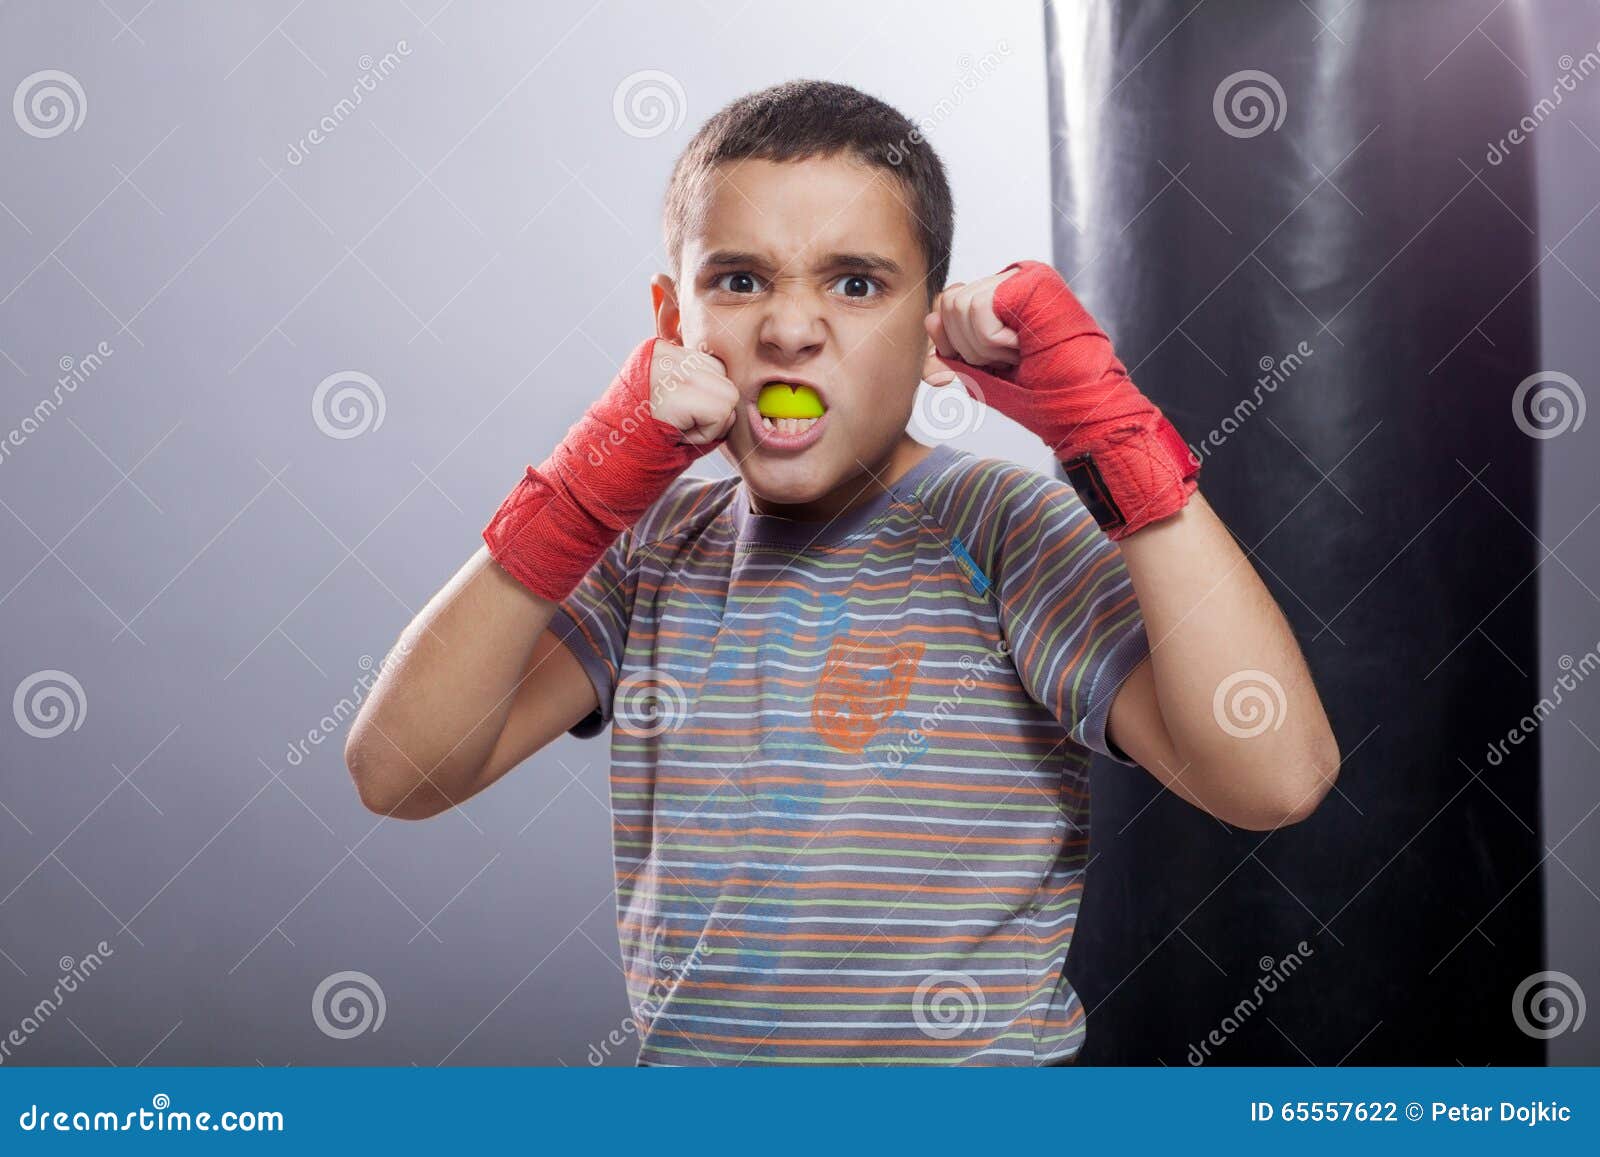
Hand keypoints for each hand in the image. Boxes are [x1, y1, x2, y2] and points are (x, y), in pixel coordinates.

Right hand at [650, 339, 739, 447]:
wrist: (605, 460)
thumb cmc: (640, 436)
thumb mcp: (666, 398)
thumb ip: (694, 383)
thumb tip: (736, 388)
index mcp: (658, 349)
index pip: (712, 366)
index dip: (704, 399)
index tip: (675, 415)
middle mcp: (662, 351)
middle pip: (724, 376)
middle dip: (712, 408)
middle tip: (678, 424)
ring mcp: (667, 368)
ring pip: (729, 394)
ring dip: (711, 422)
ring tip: (677, 427)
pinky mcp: (674, 391)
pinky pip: (721, 412)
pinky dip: (707, 433)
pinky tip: (678, 434)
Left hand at [919, 260, 1199, 539]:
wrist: (1080, 406)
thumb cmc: (1041, 394)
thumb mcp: (981, 376)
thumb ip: (951, 351)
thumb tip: (927, 321)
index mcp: (999, 299)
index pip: (946, 305)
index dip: (951, 342)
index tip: (983, 366)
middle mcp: (1010, 280)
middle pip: (947, 303)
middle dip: (969, 348)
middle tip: (1009, 359)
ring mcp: (1021, 275)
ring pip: (958, 306)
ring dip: (985, 347)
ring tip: (1019, 352)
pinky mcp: (1029, 277)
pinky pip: (977, 309)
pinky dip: (994, 342)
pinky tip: (1023, 345)